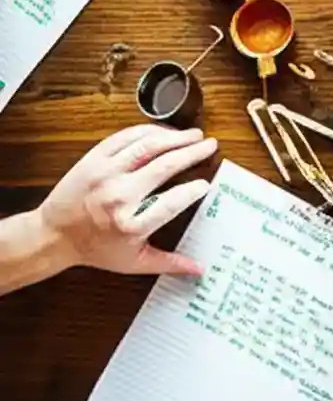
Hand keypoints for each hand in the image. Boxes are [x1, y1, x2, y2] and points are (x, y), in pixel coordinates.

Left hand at [36, 126, 215, 275]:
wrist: (54, 235)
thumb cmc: (95, 248)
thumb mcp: (133, 262)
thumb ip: (169, 263)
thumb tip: (200, 269)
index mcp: (131, 225)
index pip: (171, 203)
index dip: (192, 191)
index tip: (206, 184)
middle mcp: (118, 197)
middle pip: (164, 167)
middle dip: (192, 153)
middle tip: (211, 146)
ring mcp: (105, 174)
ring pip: (147, 146)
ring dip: (175, 137)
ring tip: (194, 135)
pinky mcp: (94, 160)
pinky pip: (125, 138)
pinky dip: (149, 131)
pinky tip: (165, 132)